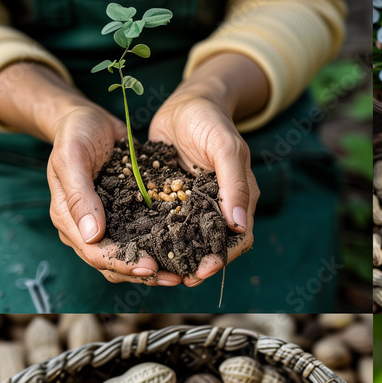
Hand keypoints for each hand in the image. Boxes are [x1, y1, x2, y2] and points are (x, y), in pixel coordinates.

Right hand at [0, 62, 181, 284]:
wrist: (86, 119)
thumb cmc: (75, 133)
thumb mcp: (72, 156)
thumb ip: (79, 195)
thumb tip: (92, 236)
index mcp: (68, 219)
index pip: (96, 253)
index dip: (123, 264)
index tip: (150, 267)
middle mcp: (86, 228)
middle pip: (114, 264)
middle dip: (144, 273)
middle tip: (175, 276)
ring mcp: (106, 223)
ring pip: (129, 257)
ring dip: (154, 267)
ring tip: (182, 271)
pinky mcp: (124, 215)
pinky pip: (141, 238)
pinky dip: (158, 245)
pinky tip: (181, 248)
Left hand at [150, 54, 265, 285]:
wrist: (186, 102)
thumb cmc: (210, 120)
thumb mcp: (225, 147)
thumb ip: (234, 183)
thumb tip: (238, 226)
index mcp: (240, 198)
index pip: (238, 239)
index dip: (223, 258)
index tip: (202, 271)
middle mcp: (219, 206)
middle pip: (213, 246)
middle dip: (198, 265)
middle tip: (178, 280)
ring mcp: (195, 205)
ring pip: (189, 240)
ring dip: (176, 256)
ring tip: (159, 271)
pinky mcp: (173, 200)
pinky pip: (167, 225)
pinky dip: (158, 238)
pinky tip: (142, 247)